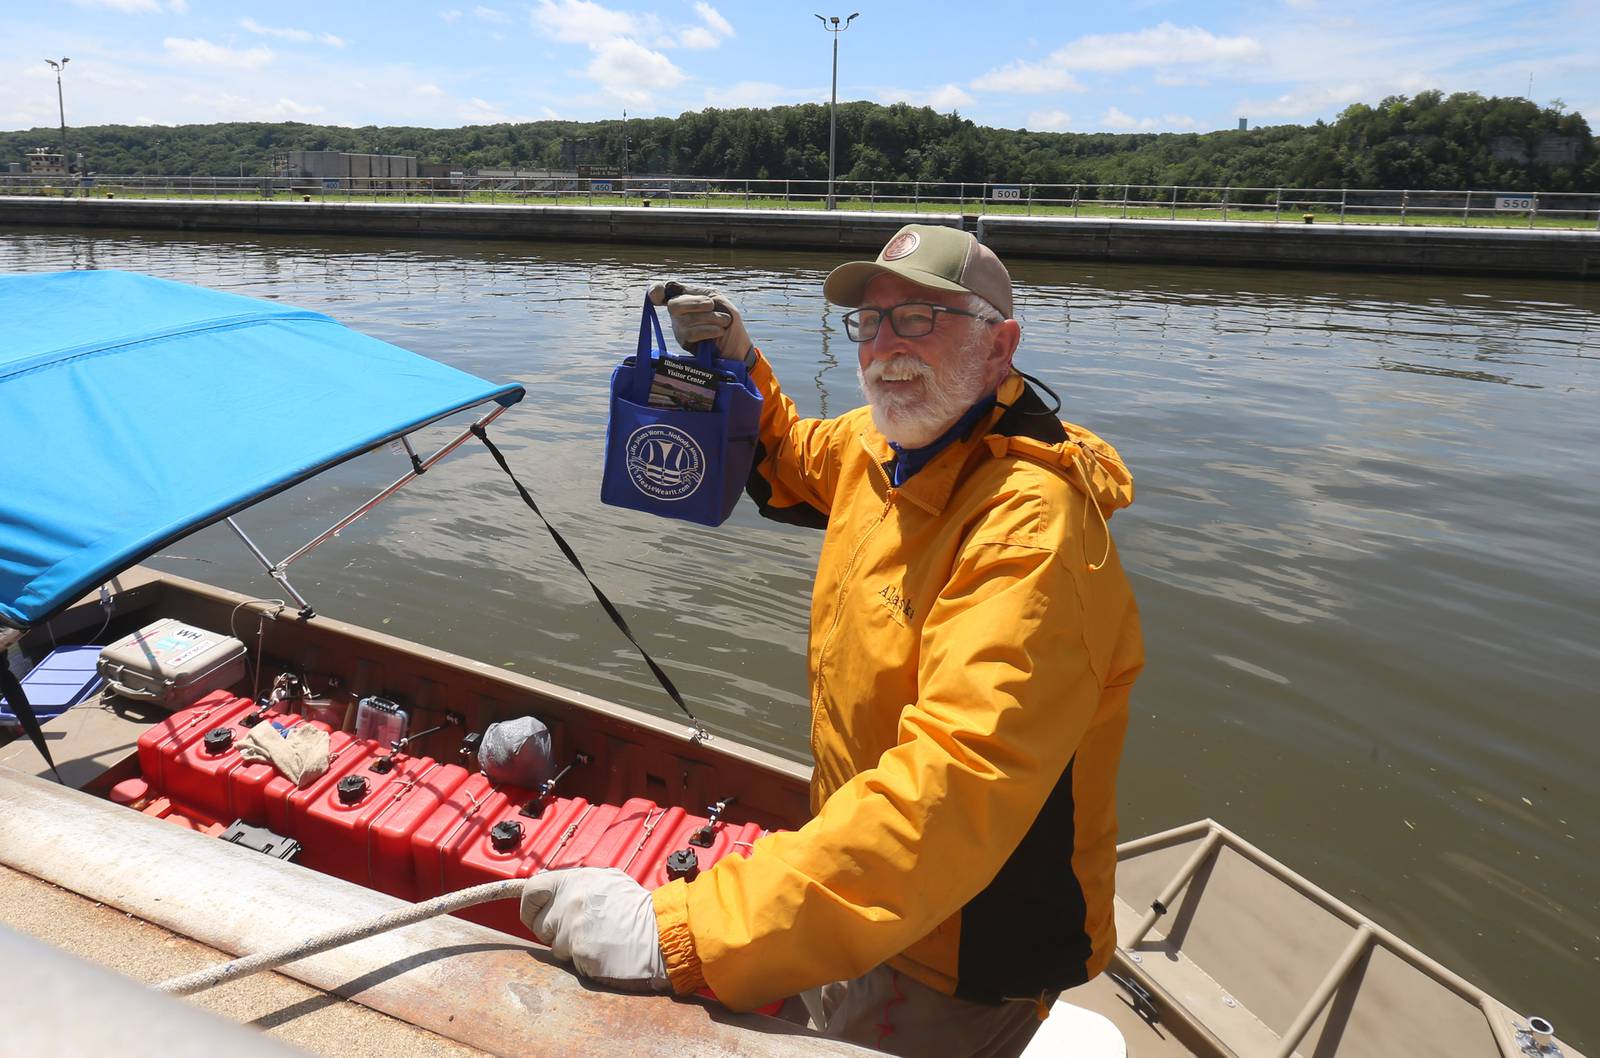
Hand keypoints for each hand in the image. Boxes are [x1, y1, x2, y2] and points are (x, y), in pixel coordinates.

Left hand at [521, 868, 669, 991]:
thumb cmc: (638, 909)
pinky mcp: (579, 952)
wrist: (659, 932)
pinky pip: (569, 960)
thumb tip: (553, 892)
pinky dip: (582, 960)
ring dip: (570, 947)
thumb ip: (577, 886)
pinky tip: (602, 951)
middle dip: (553, 931)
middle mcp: (570, 901)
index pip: (532, 890)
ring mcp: (573, 927)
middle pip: (539, 924)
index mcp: (575, 880)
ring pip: (555, 945)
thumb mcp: (607, 881)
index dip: (530, 906)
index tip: (534, 914)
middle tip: (577, 931)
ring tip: (597, 939)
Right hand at [648, 281, 754, 363]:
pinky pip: (691, 333)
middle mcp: (678, 312)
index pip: (662, 291)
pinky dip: (708, 330)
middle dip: (695, 303)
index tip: (659, 294)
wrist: (738, 344)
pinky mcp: (684, 342)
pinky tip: (719, 331)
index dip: (656, 290)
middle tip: (711, 305)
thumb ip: (701, 293)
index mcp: (685, 297)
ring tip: (724, 321)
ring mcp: (679, 327)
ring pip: (687, 320)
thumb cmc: (728, 319)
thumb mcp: (719, 300)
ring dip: (710, 318)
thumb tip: (681, 292)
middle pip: (675, 305)